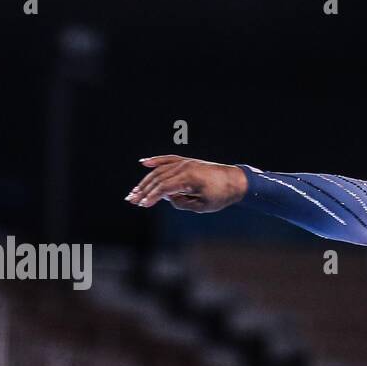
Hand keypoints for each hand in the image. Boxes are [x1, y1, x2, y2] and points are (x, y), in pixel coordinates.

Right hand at [125, 156, 247, 212]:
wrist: (235, 181)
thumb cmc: (221, 196)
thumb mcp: (202, 206)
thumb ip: (183, 203)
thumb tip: (168, 198)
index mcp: (189, 178)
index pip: (164, 188)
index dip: (152, 197)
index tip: (142, 205)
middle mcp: (184, 167)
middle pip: (158, 178)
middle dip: (143, 190)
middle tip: (131, 199)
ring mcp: (185, 162)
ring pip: (160, 170)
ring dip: (146, 180)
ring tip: (135, 190)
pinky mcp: (187, 162)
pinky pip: (168, 159)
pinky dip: (155, 161)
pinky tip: (144, 163)